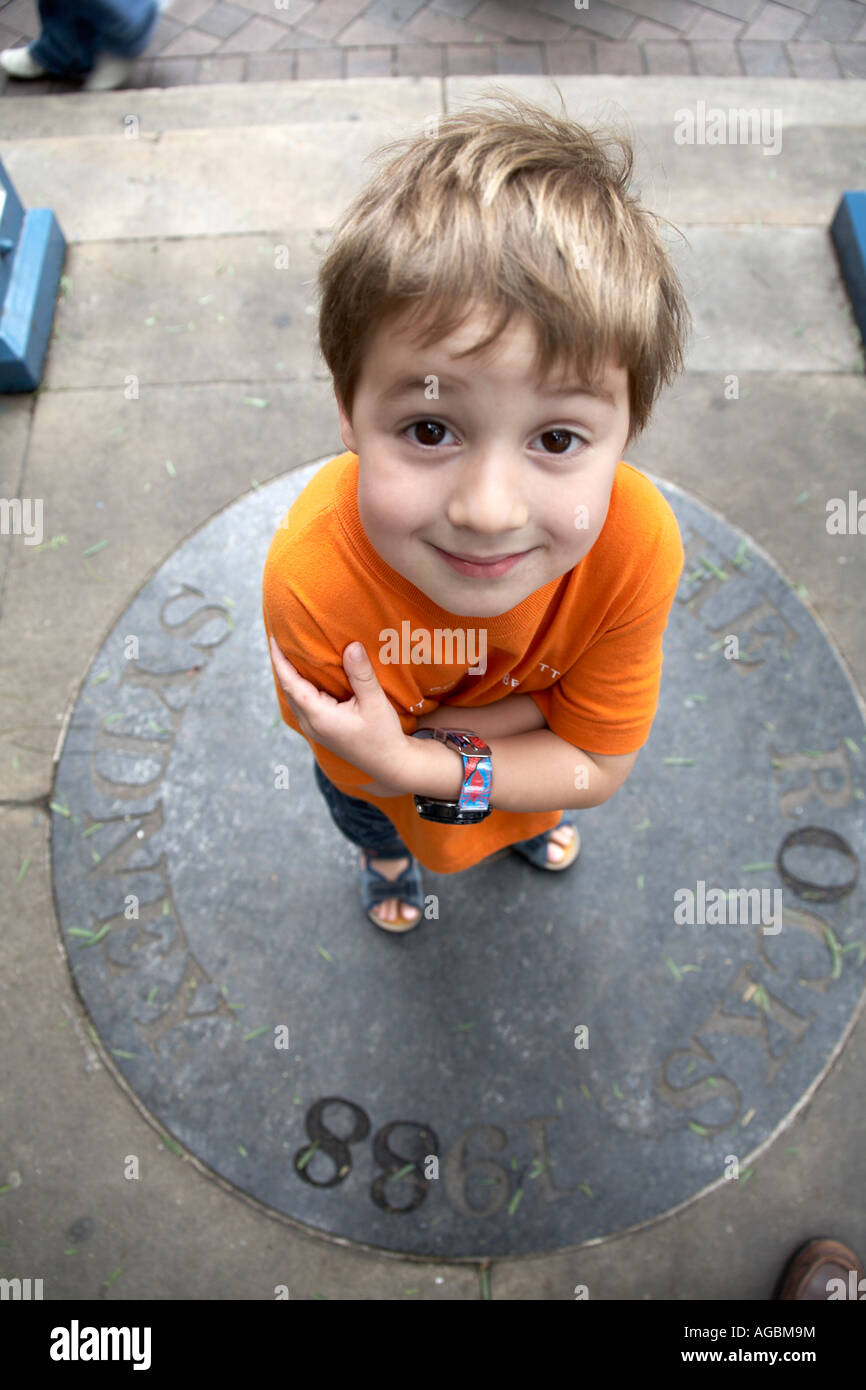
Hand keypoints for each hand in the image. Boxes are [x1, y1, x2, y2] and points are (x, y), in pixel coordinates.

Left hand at [268, 636, 411, 789]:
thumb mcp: (375, 702)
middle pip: (287, 689)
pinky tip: (308, 674)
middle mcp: (310, 723)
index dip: (280, 660)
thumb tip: (352, 646)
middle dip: (282, 664)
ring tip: (290, 652)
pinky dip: (301, 685)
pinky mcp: (320, 729)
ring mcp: (313, 728)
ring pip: (294, 696)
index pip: (290, 683)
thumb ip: (361, 674)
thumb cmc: (383, 735)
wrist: (389, 763)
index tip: (274, 638)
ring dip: (290, 675)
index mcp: (318, 716)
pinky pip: (303, 702)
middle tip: (282, 638)